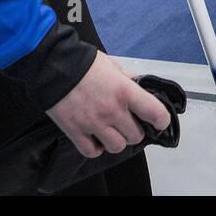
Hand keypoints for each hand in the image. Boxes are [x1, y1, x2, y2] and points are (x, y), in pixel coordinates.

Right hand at [45, 50, 171, 157]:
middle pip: (136, 135)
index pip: (155, 114)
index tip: (159, 121)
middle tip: (128, 122)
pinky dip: (96, 148)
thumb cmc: (84, 63)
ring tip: (111, 130)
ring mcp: (94, 124)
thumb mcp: (113, 65)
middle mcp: (112, 111)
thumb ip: (128, 79)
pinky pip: (92, 152)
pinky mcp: (75, 132)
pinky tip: (95, 138)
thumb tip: (139, 86)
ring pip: (117, 147)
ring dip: (117, 140)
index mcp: (125, 92)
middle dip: (135, 129)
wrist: (53, 66)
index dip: (162, 120)